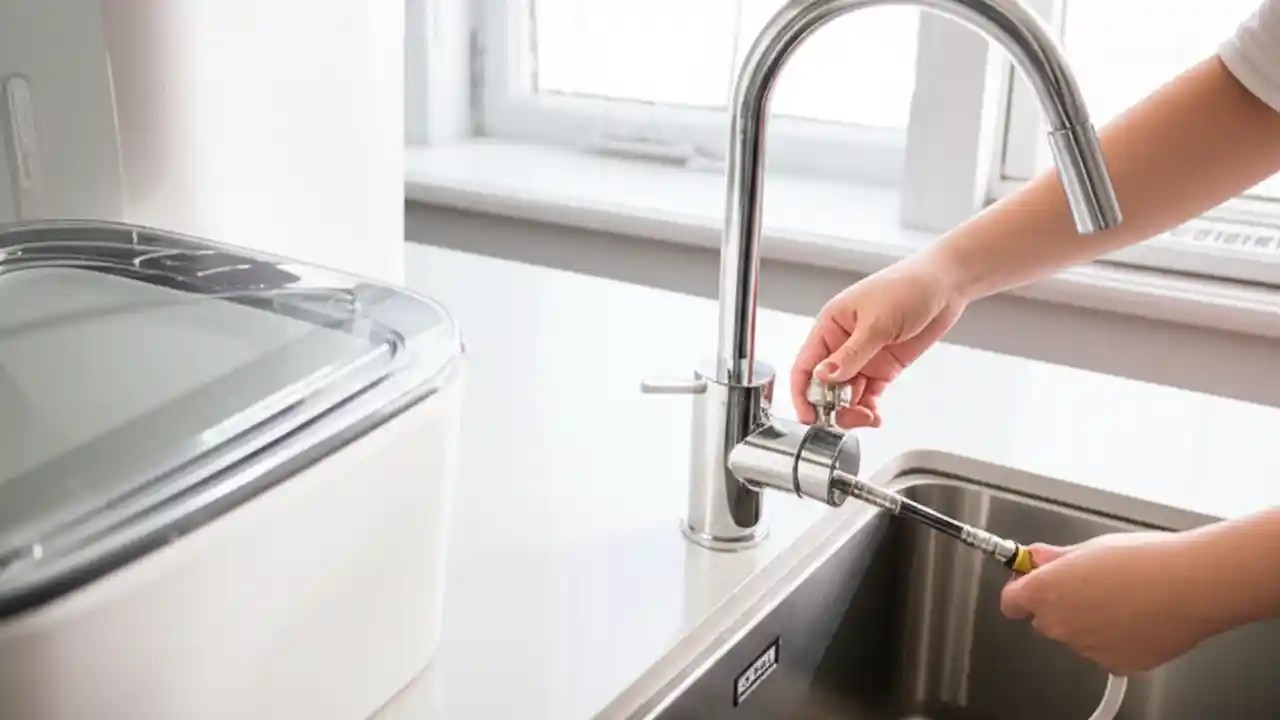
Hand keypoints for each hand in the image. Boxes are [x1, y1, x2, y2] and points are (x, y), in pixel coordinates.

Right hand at [790, 253, 966, 426]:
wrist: (945, 285)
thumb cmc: (907, 287)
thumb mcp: (876, 323)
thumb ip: (851, 354)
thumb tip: (823, 376)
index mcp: (831, 326)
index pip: (806, 365)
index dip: (802, 393)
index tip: (809, 416)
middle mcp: (843, 344)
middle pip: (825, 385)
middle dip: (831, 406)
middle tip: (845, 420)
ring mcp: (864, 358)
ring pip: (847, 394)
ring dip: (852, 411)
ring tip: (866, 418)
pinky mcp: (884, 367)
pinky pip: (869, 394)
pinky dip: (870, 408)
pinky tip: (875, 416)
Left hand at [1000, 532, 1218, 674]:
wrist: (1192, 586)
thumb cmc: (1146, 561)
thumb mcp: (1090, 547)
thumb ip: (1055, 558)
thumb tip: (1036, 557)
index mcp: (1045, 592)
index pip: (1011, 600)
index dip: (1021, 590)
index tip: (1030, 581)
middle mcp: (1060, 625)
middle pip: (1044, 619)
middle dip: (1059, 604)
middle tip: (1088, 584)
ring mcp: (1087, 649)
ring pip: (1077, 635)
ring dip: (1089, 621)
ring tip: (1123, 598)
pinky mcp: (1116, 664)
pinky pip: (1105, 650)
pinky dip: (1114, 638)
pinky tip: (1136, 617)